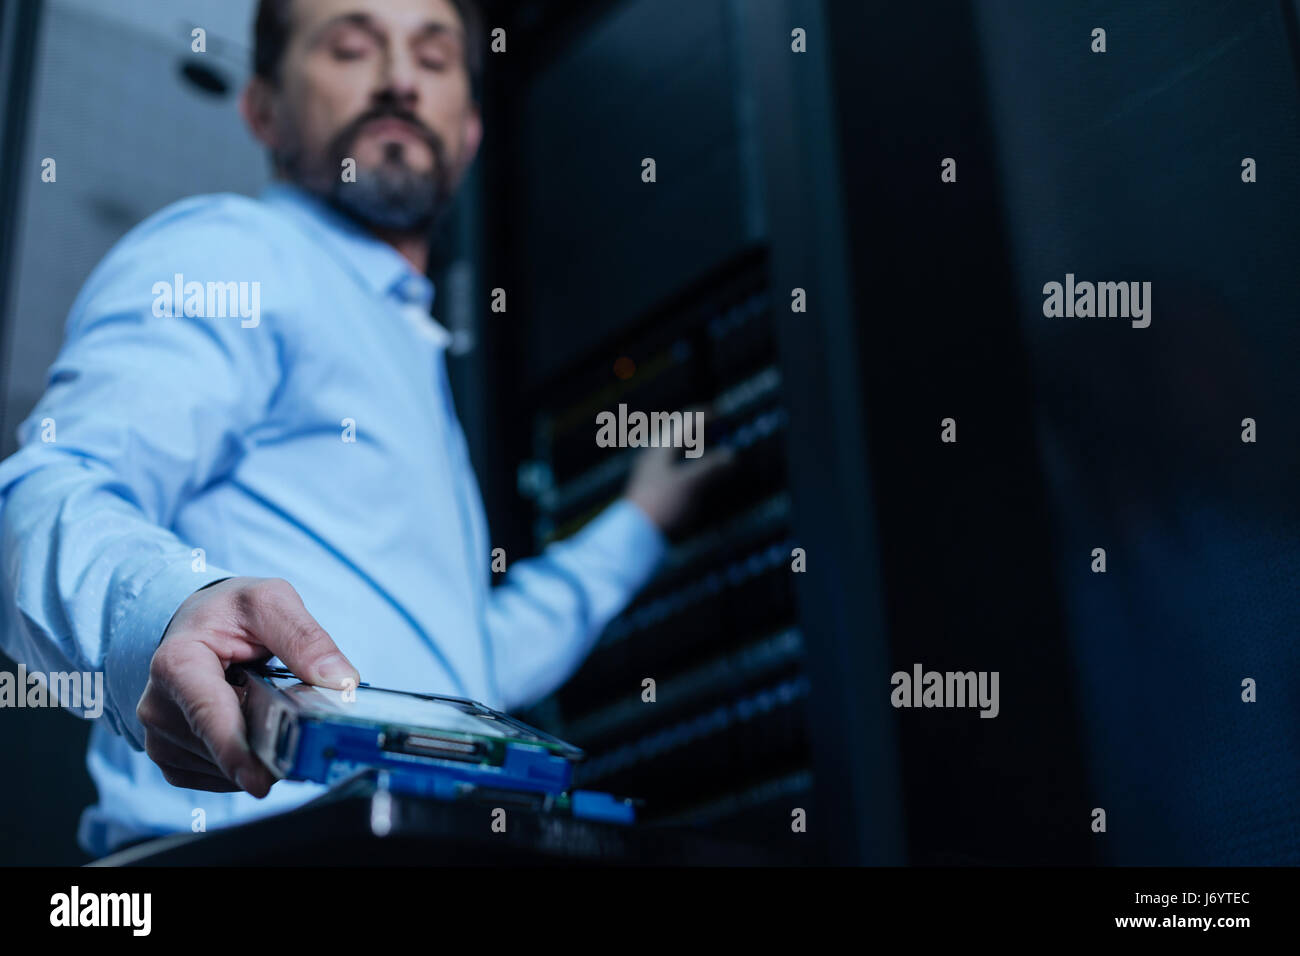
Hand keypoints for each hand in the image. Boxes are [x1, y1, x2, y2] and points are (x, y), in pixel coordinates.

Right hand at [135, 576, 358, 796]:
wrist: (198, 625)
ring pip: (225, 768)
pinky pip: (220, 777)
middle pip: (224, 746)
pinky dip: (247, 761)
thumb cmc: (229, 612)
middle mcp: (159, 706)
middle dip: (269, 741)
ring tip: (267, 709)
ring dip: (259, 751)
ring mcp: (162, 737)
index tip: (261, 781)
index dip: (235, 750)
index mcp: (176, 662)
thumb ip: (306, 638)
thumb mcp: (271, 602)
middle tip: (298, 715)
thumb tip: (341, 681)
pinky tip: (253, 728)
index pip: (207, 713)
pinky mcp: (173, 758)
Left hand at [624, 411, 735, 534]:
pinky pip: (674, 468)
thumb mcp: (690, 483)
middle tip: (714, 425)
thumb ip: (711, 467)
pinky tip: (695, 473)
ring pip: (674, 452)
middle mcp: (653, 458)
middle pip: (676, 435)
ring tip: (707, 446)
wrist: (636, 538)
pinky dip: (688, 464)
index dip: (702, 416)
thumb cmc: (662, 505)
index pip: (683, 424)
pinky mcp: (653, 492)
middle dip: (696, 428)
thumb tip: (731, 455)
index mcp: (659, 449)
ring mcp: (651, 475)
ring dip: (692, 446)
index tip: (719, 413)